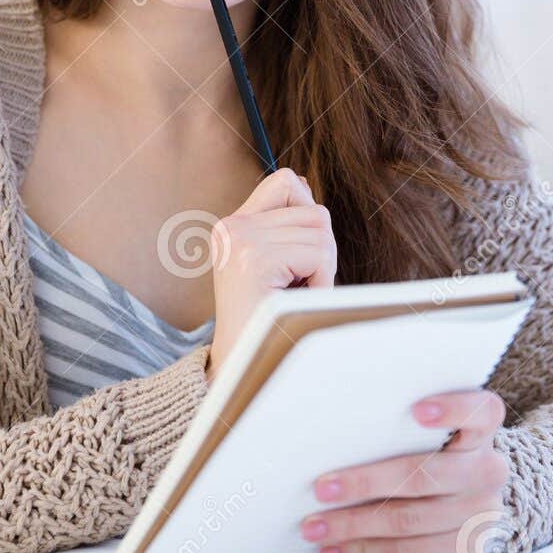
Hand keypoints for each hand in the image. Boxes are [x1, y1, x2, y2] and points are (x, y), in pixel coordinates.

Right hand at [207, 167, 335, 380]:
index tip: (299, 252)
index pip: (284, 181)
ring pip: (321, 231)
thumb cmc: (265, 323)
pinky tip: (293, 302)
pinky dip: (319, 283)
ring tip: (294, 296)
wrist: (238, 371)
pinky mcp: (253, 257)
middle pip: (314, 210)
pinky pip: (318, 254)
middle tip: (299, 285)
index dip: (307, 209)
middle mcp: (232, 227)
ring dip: (321, 270)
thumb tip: (302, 181)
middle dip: (321, 251)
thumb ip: (285, 227)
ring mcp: (240, 240)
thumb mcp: (273, 266)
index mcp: (233, 227)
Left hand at [298, 389, 509, 552]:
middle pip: (425, 475)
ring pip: (408, 519)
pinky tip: (336, 547)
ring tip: (316, 526)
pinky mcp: (462, 550)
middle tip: (322, 488)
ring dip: (353, 524)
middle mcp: (486, 472)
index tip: (417, 410)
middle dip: (365, 482)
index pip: (482, 412)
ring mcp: (477, 514)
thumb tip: (331, 433)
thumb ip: (400, 432)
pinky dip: (364, 548)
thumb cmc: (431, 463)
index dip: (453, 409)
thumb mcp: (429, 443)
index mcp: (480, 434)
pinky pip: (406, 550)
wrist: (463, 517)